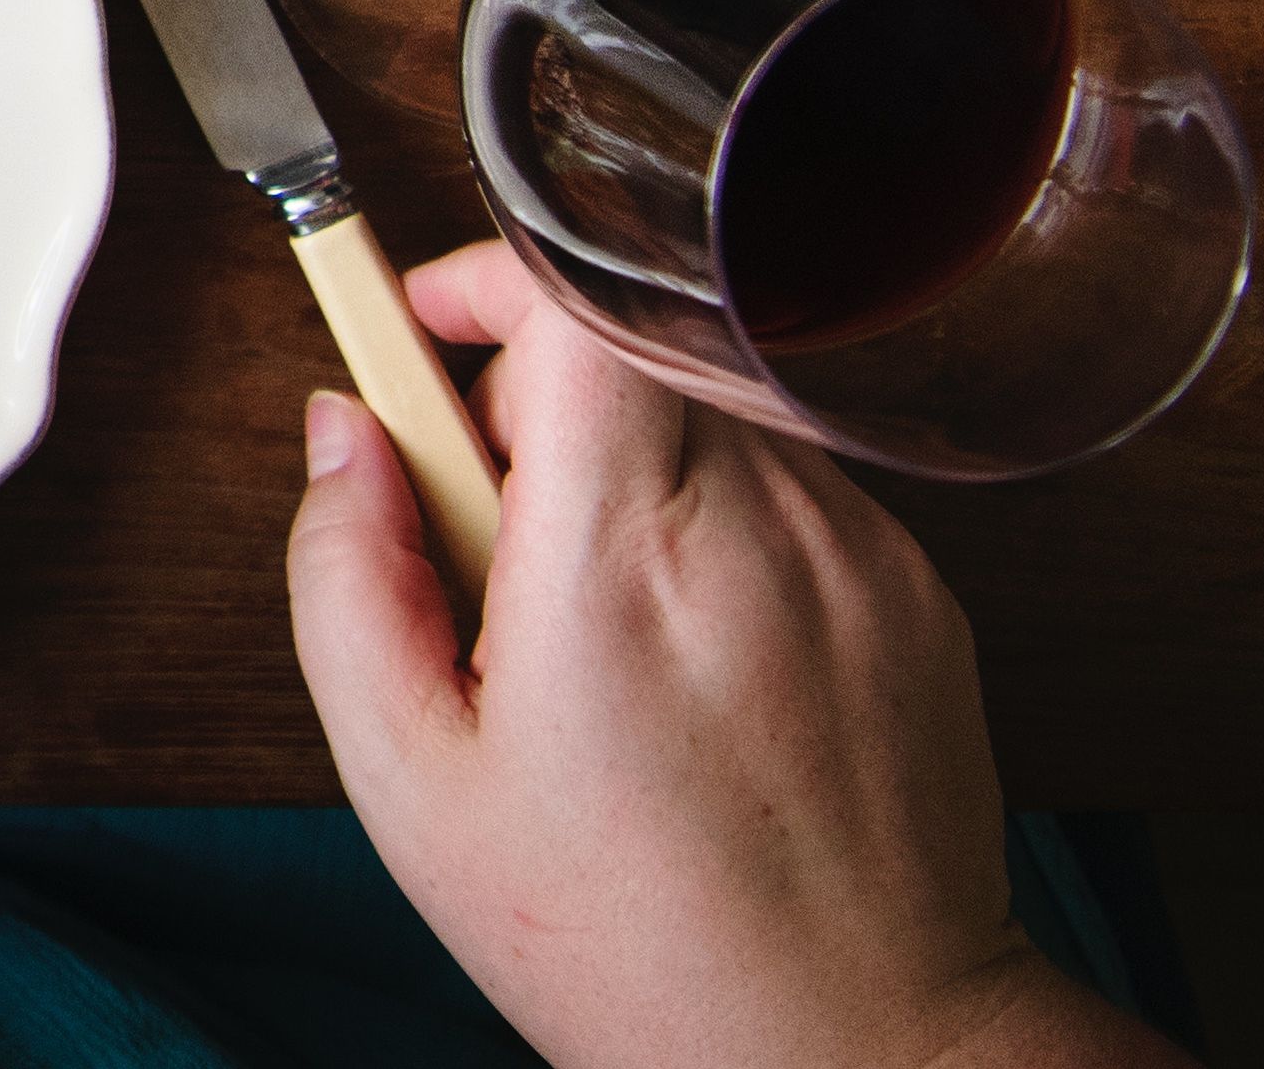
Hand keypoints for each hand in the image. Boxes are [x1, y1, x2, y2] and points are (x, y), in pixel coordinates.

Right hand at [281, 236, 1179, 1068]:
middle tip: (495, 537)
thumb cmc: (635, 942)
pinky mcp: (920, 595)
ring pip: (707, 415)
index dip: (490, 273)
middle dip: (535, 401)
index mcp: (622, 554)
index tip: (430, 326)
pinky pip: (790, 491)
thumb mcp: (412, 779)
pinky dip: (721, 531)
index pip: (581, 293)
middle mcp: (761, 525)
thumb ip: (343, 574)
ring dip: (630, 467)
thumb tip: (343, 437)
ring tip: (599, 625)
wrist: (862, 1054)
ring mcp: (859, 554)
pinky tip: (696, 666)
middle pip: (629, 340)